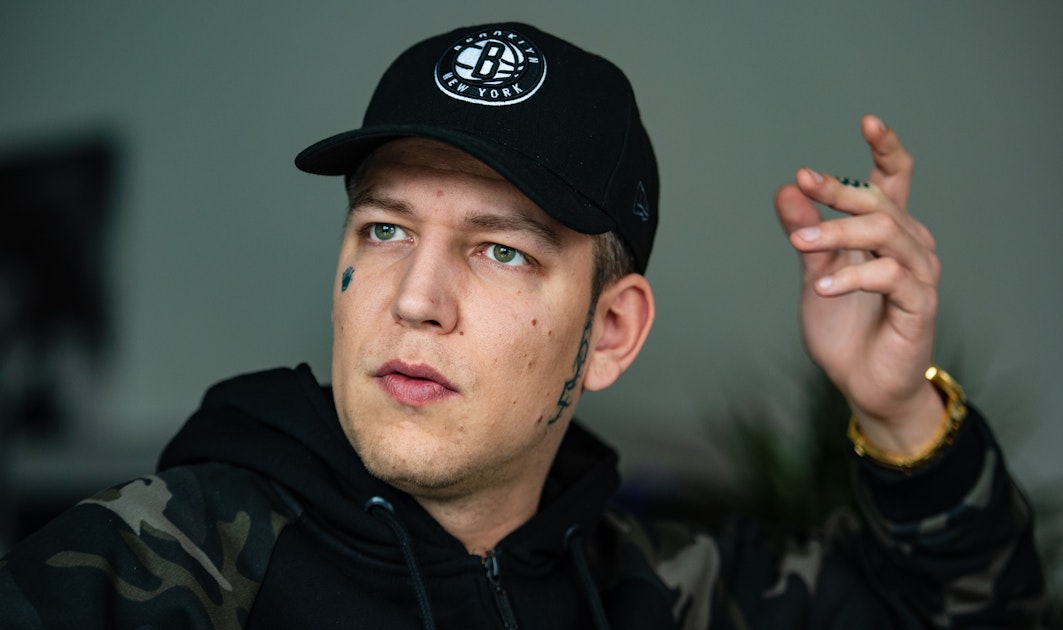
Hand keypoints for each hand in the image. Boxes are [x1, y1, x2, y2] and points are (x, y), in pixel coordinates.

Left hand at [774, 115, 943, 453]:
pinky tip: (821, 286)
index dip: (886, 149)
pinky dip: (852, 277)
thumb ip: (806, 233)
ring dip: (838, 233)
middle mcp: (909, 246)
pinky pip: (890, 277)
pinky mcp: (919, 305)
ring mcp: (918, 275)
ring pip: (886, 233)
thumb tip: (787, 190)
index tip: (868, 121)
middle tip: (804, 182)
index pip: (894, 180)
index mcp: (886, 233)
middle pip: (881, 202)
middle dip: (840, 190)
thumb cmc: (844, 327)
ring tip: (799, 245)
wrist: (862, 383)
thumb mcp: (815, 272)